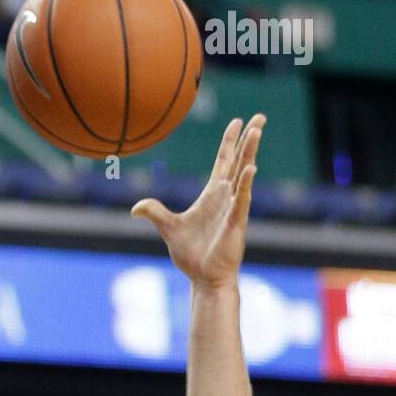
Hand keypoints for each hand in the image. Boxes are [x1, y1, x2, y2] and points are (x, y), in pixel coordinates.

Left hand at [131, 114, 265, 288]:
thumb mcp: (169, 228)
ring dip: (250, 153)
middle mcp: (226, 197)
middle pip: (240, 160)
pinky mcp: (236, 223)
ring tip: (257, 131)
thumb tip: (135, 208)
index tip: (236, 121)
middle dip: (249, 138)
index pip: (224, 161)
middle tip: (261, 116)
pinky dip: (246, 185)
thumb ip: (155, 213)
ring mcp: (233, 208)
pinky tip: (250, 169)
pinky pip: (242, 200)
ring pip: (244, 174)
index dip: (230, 141)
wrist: (204, 278)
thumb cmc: (191, 255)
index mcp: (213, 194)